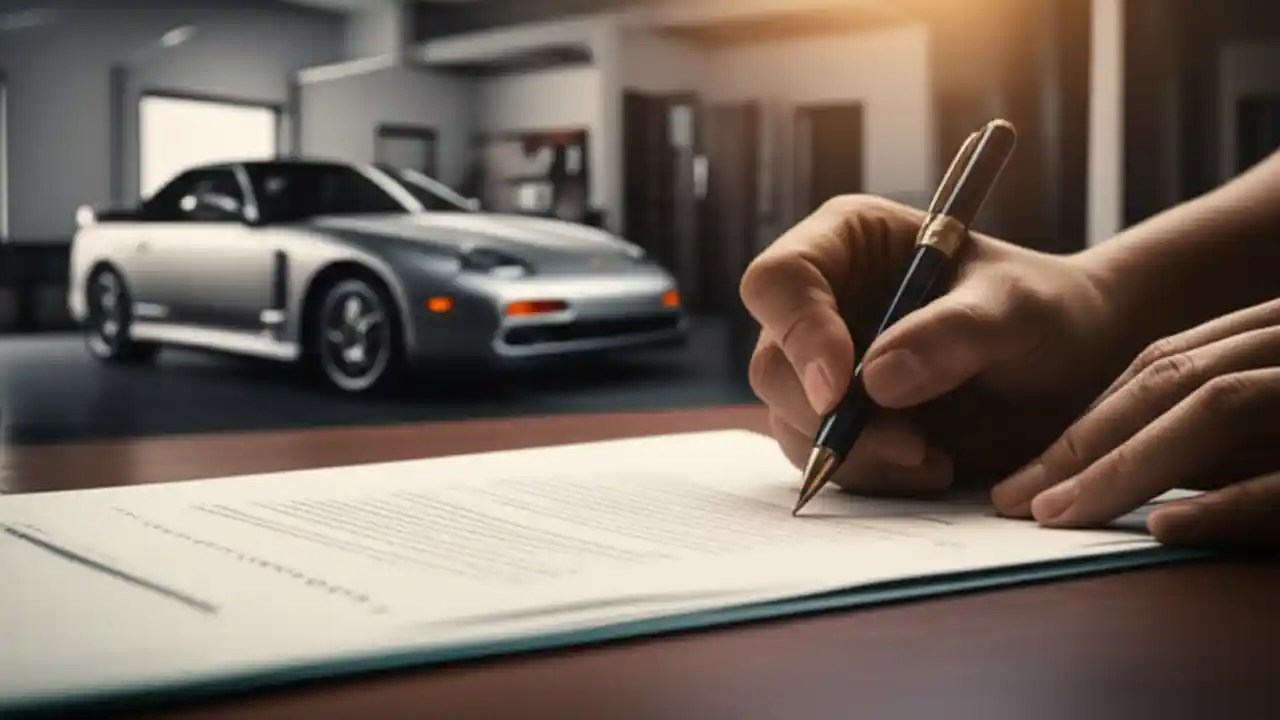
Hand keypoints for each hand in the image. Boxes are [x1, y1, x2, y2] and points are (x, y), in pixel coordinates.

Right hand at [739, 195, 1131, 494]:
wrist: (1071, 369)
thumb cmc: (1046, 312)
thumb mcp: (1016, 309)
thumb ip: (953, 334)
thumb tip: (875, 380)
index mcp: (847, 243)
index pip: (780, 280)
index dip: (798, 332)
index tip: (842, 387)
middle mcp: (822, 303)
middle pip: (772, 363)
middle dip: (826, 413)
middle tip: (904, 441)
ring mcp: (826, 366)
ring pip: (791, 420)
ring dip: (854, 452)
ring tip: (933, 457)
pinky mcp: (843, 421)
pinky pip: (825, 459)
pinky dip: (872, 474)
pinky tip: (934, 466)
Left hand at [992, 298, 1279, 547]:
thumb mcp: (1267, 436)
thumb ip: (1207, 445)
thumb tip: (1099, 478)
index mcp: (1270, 338)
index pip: (1163, 368)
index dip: (1087, 422)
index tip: (1023, 478)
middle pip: (1171, 382)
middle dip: (1081, 445)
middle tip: (1009, 500)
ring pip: (1216, 407)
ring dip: (1126, 465)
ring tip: (1056, 513)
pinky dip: (1225, 503)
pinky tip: (1163, 527)